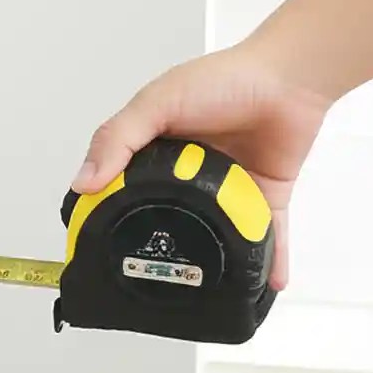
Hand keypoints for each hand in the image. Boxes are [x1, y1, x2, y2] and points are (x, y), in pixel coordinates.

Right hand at [71, 42, 332, 290]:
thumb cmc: (223, 80)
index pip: (124, 191)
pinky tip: (260, 288)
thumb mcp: (156, 103)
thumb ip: (118, 138)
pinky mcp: (264, 199)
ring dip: (211, 262)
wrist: (289, 78)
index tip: (94, 247)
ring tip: (196, 294)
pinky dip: (267, 261)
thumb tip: (83, 183)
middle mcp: (189, 176)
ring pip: (216, 235)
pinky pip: (266, 237)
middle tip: (144, 279)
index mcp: (155, 154)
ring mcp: (228, 191)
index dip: (108, 218)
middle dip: (159, 248)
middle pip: (169, 220)